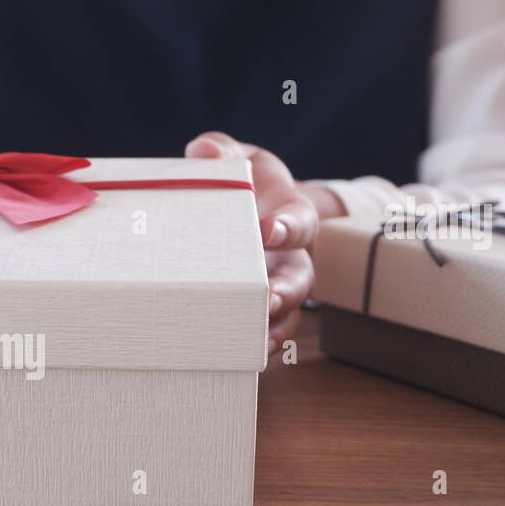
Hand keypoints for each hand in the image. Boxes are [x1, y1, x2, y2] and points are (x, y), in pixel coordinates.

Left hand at [185, 132, 319, 352]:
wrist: (251, 209)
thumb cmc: (243, 182)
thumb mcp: (237, 157)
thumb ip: (221, 150)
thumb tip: (203, 152)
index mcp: (288, 213)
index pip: (297, 220)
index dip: (286, 227)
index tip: (267, 230)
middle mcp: (292, 256)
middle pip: (301, 278)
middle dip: (285, 290)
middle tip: (266, 299)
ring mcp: (280, 286)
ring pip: (290, 313)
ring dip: (273, 327)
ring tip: (251, 338)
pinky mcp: (264, 309)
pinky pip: (270, 332)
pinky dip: (258, 345)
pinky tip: (235, 356)